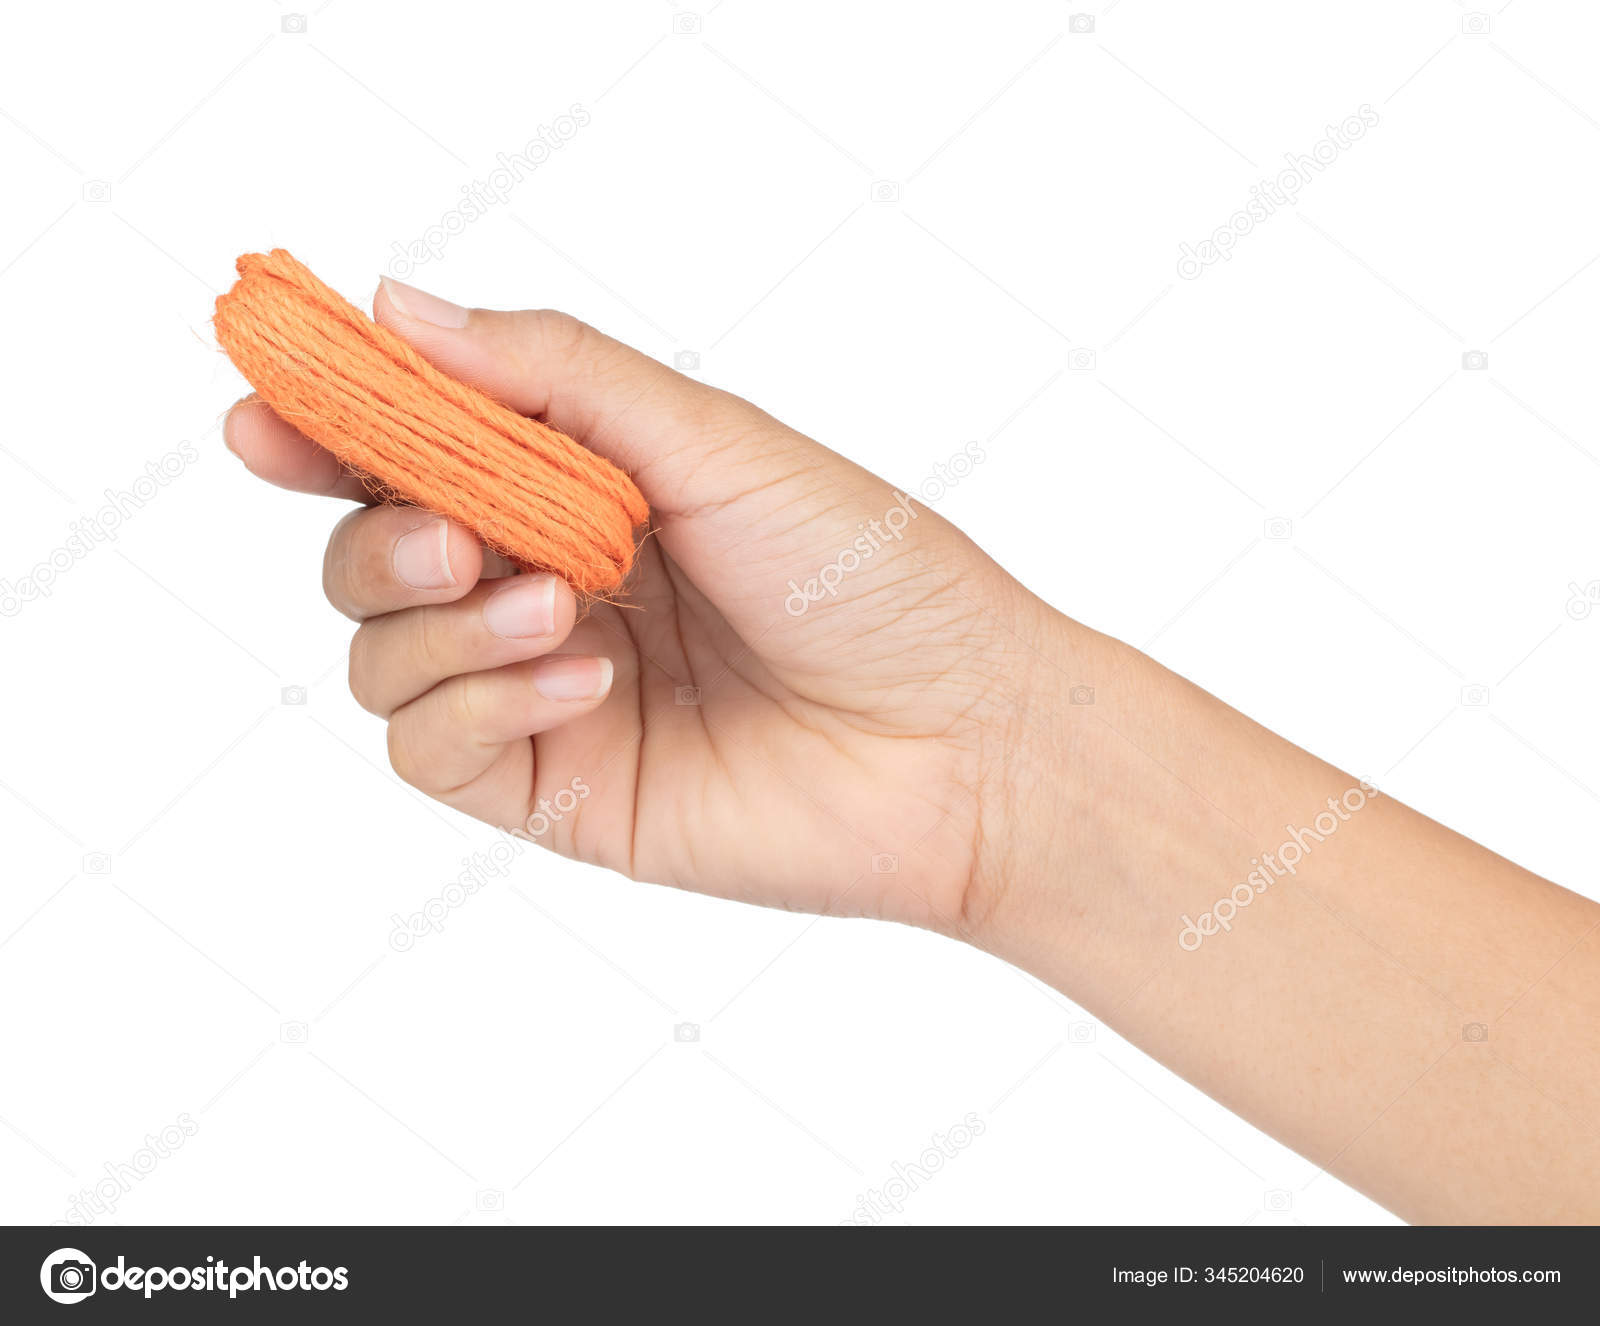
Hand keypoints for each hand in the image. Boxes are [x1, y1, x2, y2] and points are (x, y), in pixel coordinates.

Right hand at [225, 278, 1080, 937]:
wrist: (961, 738)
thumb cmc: (864, 574)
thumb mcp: (714, 441)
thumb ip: (555, 375)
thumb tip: (398, 307)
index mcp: (583, 490)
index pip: (415, 452)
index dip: (326, 430)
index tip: (263, 410)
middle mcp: (547, 585)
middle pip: (370, 555)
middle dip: (373, 537)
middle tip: (443, 535)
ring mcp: (544, 691)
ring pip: (381, 658)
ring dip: (436, 626)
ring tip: (555, 607)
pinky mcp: (556, 787)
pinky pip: (433, 751)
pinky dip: (476, 706)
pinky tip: (579, 682)